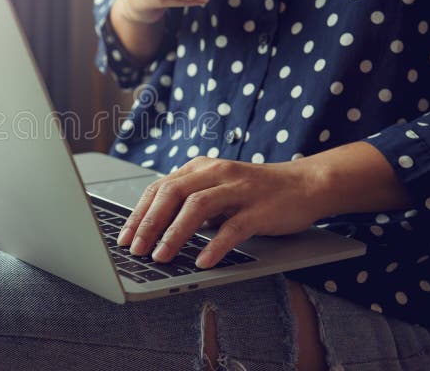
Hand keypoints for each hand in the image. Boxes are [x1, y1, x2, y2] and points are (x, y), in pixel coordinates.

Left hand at [117, 157, 319, 267]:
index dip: (139, 213)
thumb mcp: (217, 189)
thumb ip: (190, 202)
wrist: (305, 184)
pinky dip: (215, 245)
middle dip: (150, 223)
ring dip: (174, 233)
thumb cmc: (256, 192)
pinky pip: (233, 227)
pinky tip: (202, 262)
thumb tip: (155, 230)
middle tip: (136, 249)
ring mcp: (238, 189)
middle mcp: (216, 172)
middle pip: (172, 193)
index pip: (160, 188)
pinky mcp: (259, 208)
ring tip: (161, 257)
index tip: (124, 238)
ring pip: (197, 207)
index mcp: (201, 167)